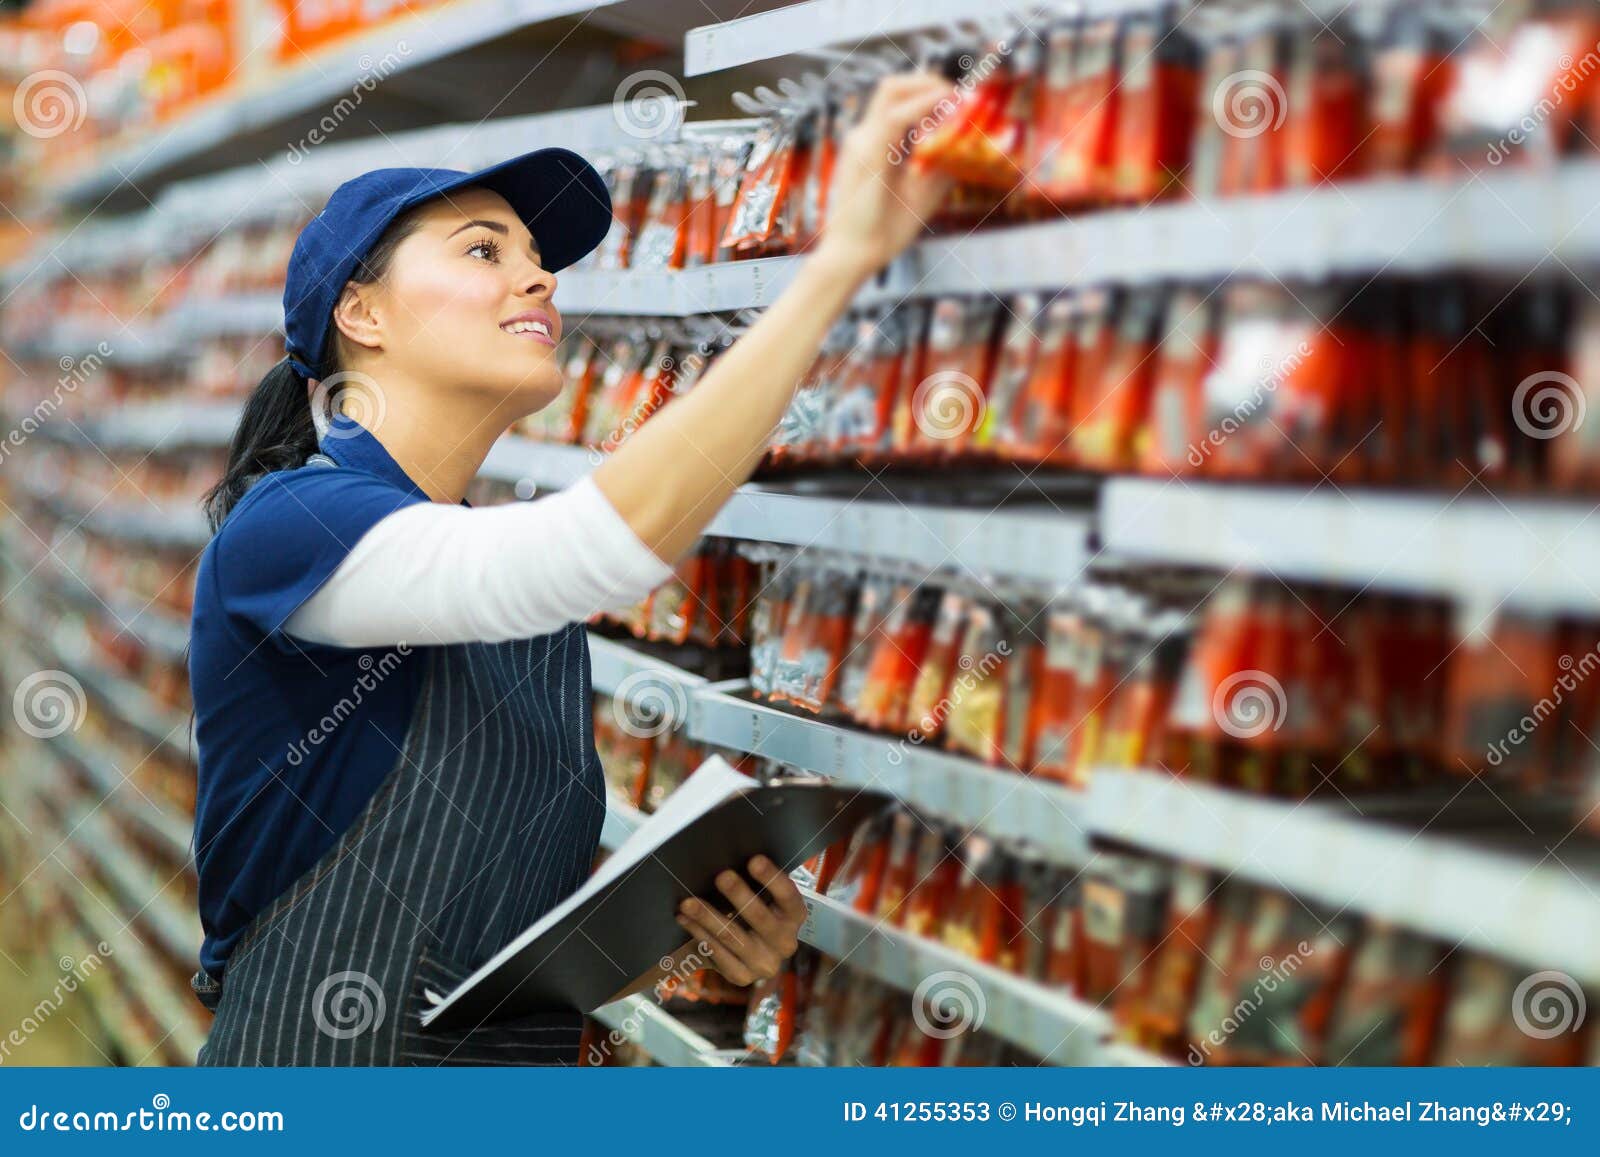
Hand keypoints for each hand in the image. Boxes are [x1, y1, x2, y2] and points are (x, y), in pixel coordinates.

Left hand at [674, 855, 806, 985]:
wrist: (758, 953)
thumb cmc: (758, 912)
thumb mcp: (766, 898)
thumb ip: (756, 883)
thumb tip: (728, 856)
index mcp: (794, 917)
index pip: (788, 896)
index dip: (772, 878)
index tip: (754, 860)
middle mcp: (785, 943)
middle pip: (759, 917)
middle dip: (738, 895)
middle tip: (721, 876)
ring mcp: (764, 963)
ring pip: (731, 936)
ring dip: (707, 916)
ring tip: (688, 902)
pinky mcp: (742, 976)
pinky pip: (716, 953)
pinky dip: (698, 933)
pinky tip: (685, 919)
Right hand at [813, 71, 957, 281]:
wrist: (854, 256)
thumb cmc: (883, 230)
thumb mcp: (922, 191)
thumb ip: (939, 166)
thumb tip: (968, 146)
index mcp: (873, 144)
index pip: (897, 101)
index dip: (927, 92)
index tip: (957, 103)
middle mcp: (864, 135)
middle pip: (893, 86)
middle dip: (929, 82)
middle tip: (959, 97)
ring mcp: (863, 141)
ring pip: (893, 91)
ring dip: (928, 88)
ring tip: (955, 100)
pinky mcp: (867, 154)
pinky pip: (897, 117)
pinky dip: (923, 107)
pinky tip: (944, 111)